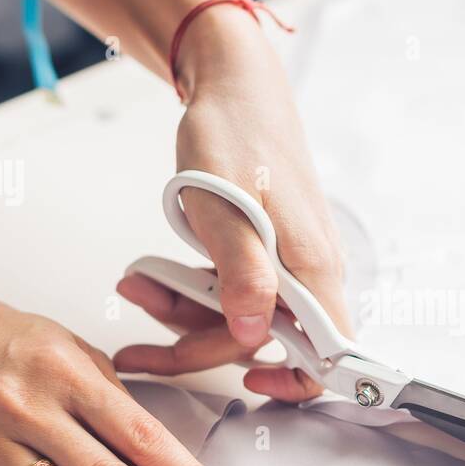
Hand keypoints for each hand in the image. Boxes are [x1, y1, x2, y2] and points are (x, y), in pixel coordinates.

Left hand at [114, 8, 351, 401]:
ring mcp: (289, 261)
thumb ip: (243, 276)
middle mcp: (310, 271)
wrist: (234, 84)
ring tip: (134, 286)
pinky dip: (189, 290)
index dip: (294, 381)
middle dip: (198, 343)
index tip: (246, 381)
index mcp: (313, 268)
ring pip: (241, 315)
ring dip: (183, 314)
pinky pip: (231, 289)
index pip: (330, 355)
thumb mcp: (224, 207)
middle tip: (139, 344)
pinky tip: (152, 274)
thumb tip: (256, 335)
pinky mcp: (266, 250)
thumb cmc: (234, 135)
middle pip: (266, 339)